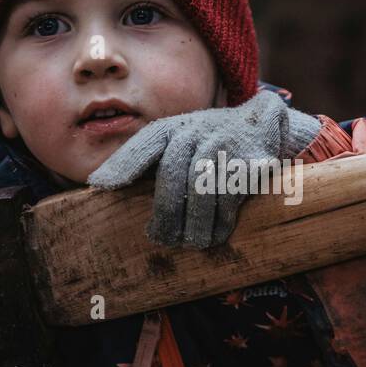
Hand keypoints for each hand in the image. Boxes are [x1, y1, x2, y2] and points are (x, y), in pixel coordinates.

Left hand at [87, 90, 321, 247]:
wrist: (265, 123)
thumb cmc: (210, 142)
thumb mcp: (178, 142)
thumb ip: (145, 159)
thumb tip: (100, 184)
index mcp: (172, 129)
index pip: (145, 145)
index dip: (123, 164)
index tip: (101, 186)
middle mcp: (195, 131)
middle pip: (173, 175)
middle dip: (166, 213)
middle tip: (162, 240)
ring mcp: (224, 143)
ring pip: (202, 190)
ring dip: (196, 223)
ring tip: (193, 243)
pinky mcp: (250, 160)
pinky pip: (231, 195)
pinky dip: (223, 219)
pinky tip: (218, 233)